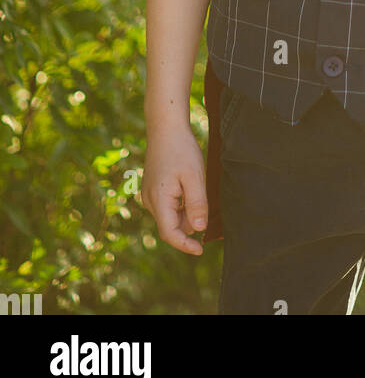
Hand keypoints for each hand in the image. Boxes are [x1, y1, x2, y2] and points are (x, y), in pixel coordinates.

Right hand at [141, 122, 207, 254]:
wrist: (166, 128)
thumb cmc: (181, 149)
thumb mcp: (195, 176)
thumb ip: (196, 204)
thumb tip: (198, 229)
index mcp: (158, 200)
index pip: (170, 234)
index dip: (185, 245)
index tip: (201, 250)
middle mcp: (149, 201)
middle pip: (171, 225)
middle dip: (189, 223)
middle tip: (203, 199)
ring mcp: (149, 194)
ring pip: (170, 215)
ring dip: (186, 211)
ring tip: (195, 185)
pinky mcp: (152, 188)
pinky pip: (168, 205)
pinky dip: (180, 203)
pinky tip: (189, 185)